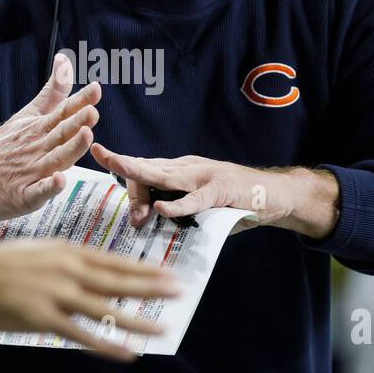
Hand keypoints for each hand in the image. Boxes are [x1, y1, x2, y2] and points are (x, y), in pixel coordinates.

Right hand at [0, 54, 100, 219]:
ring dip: (70, 148)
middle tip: (92, 112)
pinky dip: (47, 187)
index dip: (80, 101)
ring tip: (85, 137)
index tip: (96, 90)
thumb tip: (65, 60)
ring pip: (55, 159)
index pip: (63, 112)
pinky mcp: (24, 196)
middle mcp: (37, 148)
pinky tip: (58, 181)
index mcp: (39, 129)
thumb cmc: (3, 146)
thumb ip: (52, 92)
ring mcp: (31, 172)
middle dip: (77, 123)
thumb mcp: (27, 115)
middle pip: (61, 134)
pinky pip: (38, 192)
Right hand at [0, 241, 181, 361]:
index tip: (167, 272)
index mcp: (67, 252)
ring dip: (138, 318)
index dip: (143, 268)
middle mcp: (68, 270)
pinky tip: (128, 353)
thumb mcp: (38, 250)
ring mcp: (57, 294)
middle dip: (152, 286)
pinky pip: (83, 334)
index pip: (114, 261)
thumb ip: (65, 260)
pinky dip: (108, 344)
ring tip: (164, 327)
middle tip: (180, 291)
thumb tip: (88, 269)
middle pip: (119, 280)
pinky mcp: (43, 318)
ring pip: (107, 308)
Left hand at [90, 143, 339, 237]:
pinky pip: (196, 199)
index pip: (146, 171)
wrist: (276, 196)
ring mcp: (206, 177)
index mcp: (181, 170)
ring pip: (167, 175)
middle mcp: (190, 168)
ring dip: (141, 172)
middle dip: (122, 159)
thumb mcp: (199, 207)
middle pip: (150, 167)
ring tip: (118, 165)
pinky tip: (161, 208)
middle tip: (98, 151)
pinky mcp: (222, 191)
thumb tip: (148, 221)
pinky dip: (178, 204)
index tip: (102, 168)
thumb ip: (175, 212)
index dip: (127, 176)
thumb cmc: (234, 203)